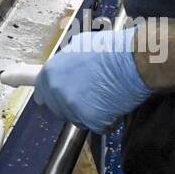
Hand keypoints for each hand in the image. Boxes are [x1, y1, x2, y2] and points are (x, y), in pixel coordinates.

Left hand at [32, 25, 150, 133]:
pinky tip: (114, 105)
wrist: (133, 59)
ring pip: (77, 119)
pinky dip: (106, 121)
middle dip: (72, 105)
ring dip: (89, 114)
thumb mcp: (78, 47)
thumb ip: (65, 63)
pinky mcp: (90, 119)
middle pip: (59, 109)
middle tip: (90, 94)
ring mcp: (72, 106)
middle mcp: (56, 91)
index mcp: (50, 72)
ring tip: (104, 96)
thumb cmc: (109, 49)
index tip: (49, 94)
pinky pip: (96, 126)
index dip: (50, 96)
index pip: (41, 93)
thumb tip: (64, 69)